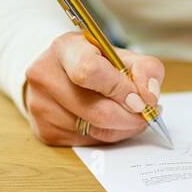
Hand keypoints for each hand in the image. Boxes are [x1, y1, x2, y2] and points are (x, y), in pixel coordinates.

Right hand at [23, 32, 164, 144]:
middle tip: (146, 115)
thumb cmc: (93, 62)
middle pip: (98, 111)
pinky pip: (89, 143)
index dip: (121, 90)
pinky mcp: (45, 131)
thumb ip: (145, 68)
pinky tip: (109, 123)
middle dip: (131, 118)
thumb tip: (150, 96)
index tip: (141, 100)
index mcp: (65, 49)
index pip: (90, 71)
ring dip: (123, 129)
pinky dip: (107, 136)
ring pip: (97, 132)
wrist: (57, 73)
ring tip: (130, 116)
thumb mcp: (121, 54)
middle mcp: (45, 76)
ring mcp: (41, 106)